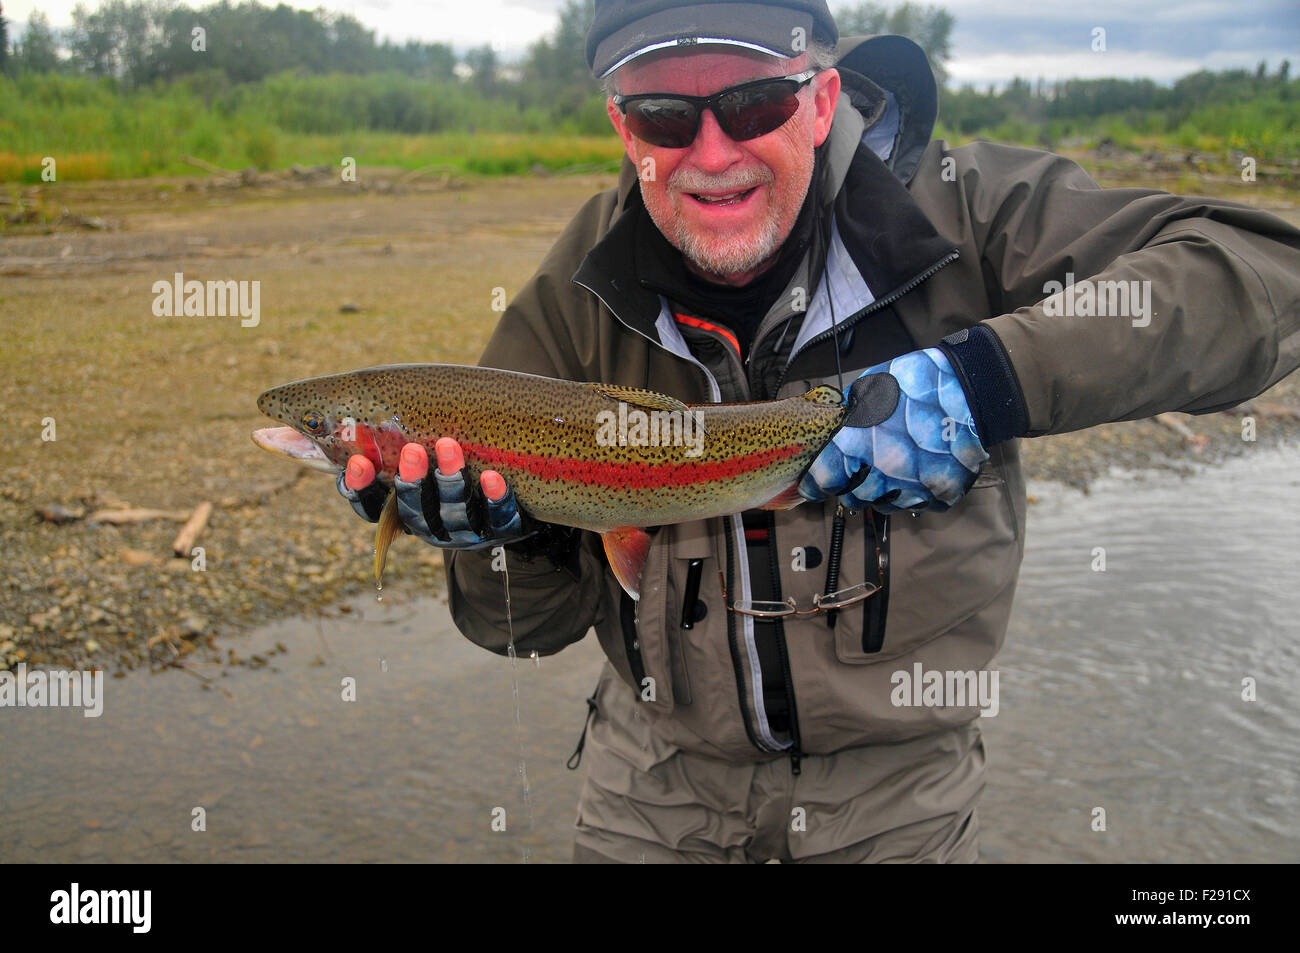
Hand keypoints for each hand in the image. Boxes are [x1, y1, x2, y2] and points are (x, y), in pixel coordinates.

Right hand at [337, 437, 532, 549]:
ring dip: (451, 481)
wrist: (512, 490)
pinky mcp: (504, 529)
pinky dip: (495, 499)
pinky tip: (493, 477)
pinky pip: (499, 519)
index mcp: (404, 512)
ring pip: (456, 514)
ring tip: (449, 446)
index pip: (371, 509)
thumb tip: (300, 429)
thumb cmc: (447, 466)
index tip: (357, 463)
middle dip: (412, 482)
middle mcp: (433, 528)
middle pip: (416, 512)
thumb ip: (377, 444)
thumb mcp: (413, 457)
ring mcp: (469, 533)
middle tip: (412, 450)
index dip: (362, 490)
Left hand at [798, 348, 988, 512]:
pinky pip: (917, 504)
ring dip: (881, 492)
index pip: (822, 481)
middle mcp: (882, 473)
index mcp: (856, 445)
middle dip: (850, 487)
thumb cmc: (915, 384)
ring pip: (883, 505)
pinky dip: (913, 493)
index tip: (814, 485)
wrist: (971, 389)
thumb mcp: (867, 391)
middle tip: (858, 472)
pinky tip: (918, 471)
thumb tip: (830, 438)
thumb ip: (845, 422)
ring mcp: (913, 488)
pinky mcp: (940, 496)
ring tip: (891, 469)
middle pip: (852, 498)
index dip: (815, 484)